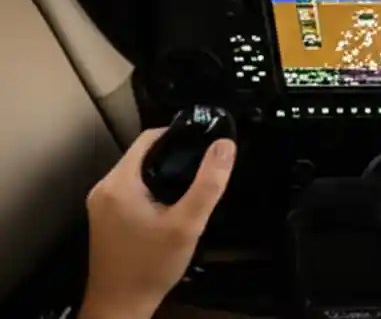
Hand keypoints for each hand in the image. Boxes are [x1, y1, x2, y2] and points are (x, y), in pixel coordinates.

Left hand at [80, 129, 235, 318]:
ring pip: (138, 174)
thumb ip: (208, 183)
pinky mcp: (105, 219)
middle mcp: (104, 189)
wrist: (120, 306)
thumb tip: (225, 146)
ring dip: (163, 174)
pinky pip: (131, 191)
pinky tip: (172, 205)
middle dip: (174, 156)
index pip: (148, 138)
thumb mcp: (188, 224)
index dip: (177, 133)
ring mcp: (101, 205)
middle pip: (143, 155)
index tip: (204, 139)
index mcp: (119, 183)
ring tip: (193, 184)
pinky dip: (152, 190)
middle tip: (204, 165)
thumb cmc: (150, 266)